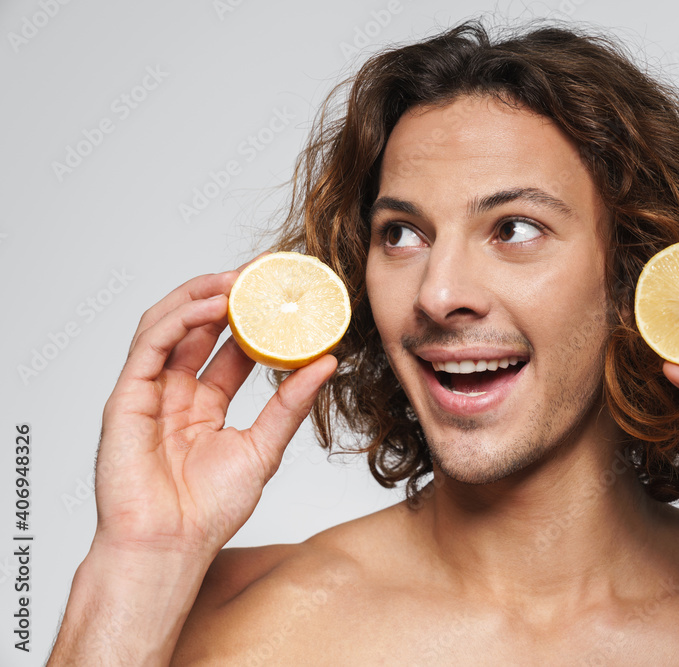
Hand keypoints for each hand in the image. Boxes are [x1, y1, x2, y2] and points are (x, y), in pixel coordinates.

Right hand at [92, 263, 337, 559]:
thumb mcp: (264, 446)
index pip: (230, 347)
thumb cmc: (209, 510)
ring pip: (169, 325)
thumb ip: (291, 404)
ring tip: (237, 279)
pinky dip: (178, 318)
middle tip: (261, 272)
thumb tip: (327, 363)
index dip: (254, 317)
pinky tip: (210, 305)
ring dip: (201, 296)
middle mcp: (175, 392)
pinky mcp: (126, 397)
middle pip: (198, 327)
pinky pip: (149, 345)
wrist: (170, 546)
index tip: (283, 294)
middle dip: (228, 295)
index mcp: (204, 403)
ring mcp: (148, 392)